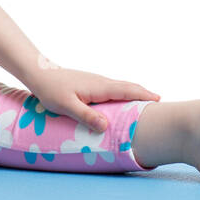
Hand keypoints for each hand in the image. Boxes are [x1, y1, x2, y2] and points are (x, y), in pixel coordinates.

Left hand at [22, 57, 159, 133]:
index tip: (159, 100)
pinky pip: (113, 89)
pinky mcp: (91, 84)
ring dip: (135, 93)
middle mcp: (101, 82)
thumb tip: (106, 126)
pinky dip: (124, 93)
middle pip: (128, 86)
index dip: (143, 95)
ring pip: (121, 87)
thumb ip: (85, 115)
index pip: (127, 90)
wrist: (39, 73)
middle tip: (161, 104)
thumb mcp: (66, 105)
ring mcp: (96, 81)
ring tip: (148, 104)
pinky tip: (124, 101)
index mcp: (99, 87)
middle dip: (144, 93)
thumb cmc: (51, 90)